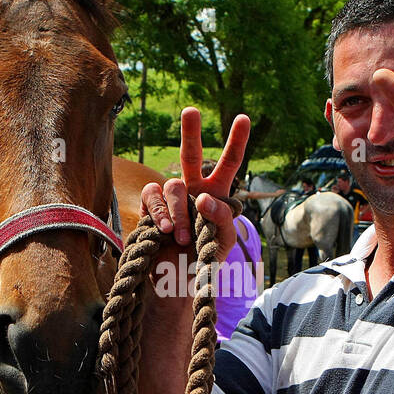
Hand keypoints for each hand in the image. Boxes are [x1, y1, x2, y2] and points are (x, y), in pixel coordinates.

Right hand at [139, 107, 250, 262]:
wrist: (175, 281)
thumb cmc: (203, 260)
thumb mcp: (223, 242)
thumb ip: (222, 219)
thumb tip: (203, 198)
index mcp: (215, 194)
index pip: (228, 164)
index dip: (236, 142)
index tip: (243, 118)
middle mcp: (192, 190)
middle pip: (190, 155)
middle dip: (191, 132)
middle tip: (191, 111)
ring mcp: (170, 198)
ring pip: (173, 185)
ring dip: (179, 212)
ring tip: (183, 237)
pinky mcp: (150, 207)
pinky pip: (152, 196)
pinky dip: (160, 212)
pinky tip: (165, 230)